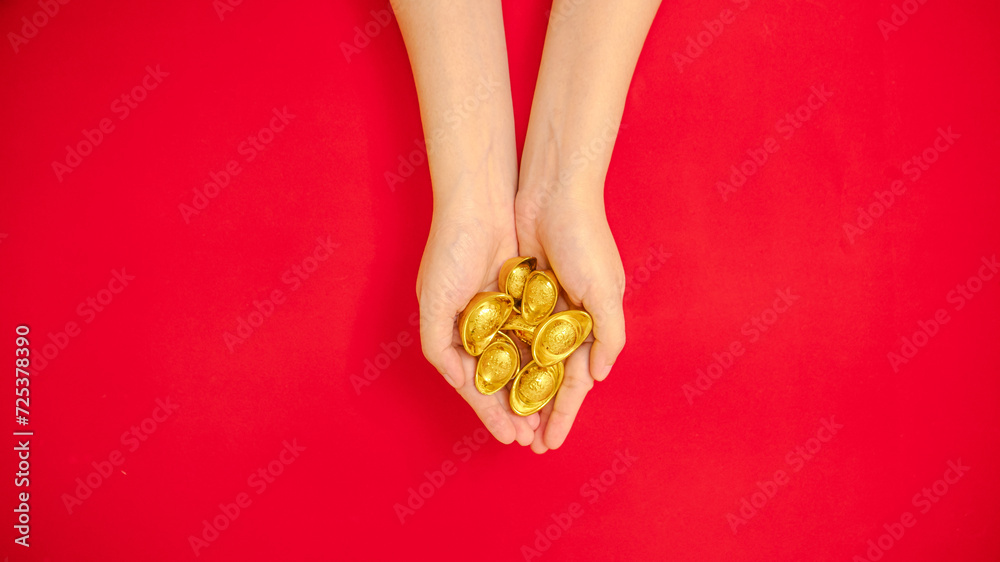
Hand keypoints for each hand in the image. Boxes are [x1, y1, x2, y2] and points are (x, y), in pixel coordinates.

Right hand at [416, 194, 540, 445]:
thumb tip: (458, 382)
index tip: (510, 437)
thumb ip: (439, 345)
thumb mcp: (434, 301)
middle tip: (534, 438)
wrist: (479, 201)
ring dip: (532, 388)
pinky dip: (544, 354)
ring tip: (549, 416)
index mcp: (450, 331)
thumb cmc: (450, 250)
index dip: (490, 411)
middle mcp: (476, 325)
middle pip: (499, 378)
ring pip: (520, 360)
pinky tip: (559, 377)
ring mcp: (501, 310)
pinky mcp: (523, 294)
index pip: (473, 383)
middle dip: (515, 408)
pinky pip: (535, 332)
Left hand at [514, 186, 626, 452]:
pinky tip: (485, 377)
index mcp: (590, 324)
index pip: (574, 382)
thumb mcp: (604, 288)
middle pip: (547, 378)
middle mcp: (564, 320)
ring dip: (515, 390)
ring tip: (502, 419)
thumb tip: (600, 376)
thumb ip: (607, 333)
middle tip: (523, 443)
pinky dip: (499, 354)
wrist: (554, 191)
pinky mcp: (516, 291)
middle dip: (537, 410)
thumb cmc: (586, 239)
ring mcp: (539, 307)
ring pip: (523, 360)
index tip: (550, 444)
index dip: (563, 414)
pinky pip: (505, 332)